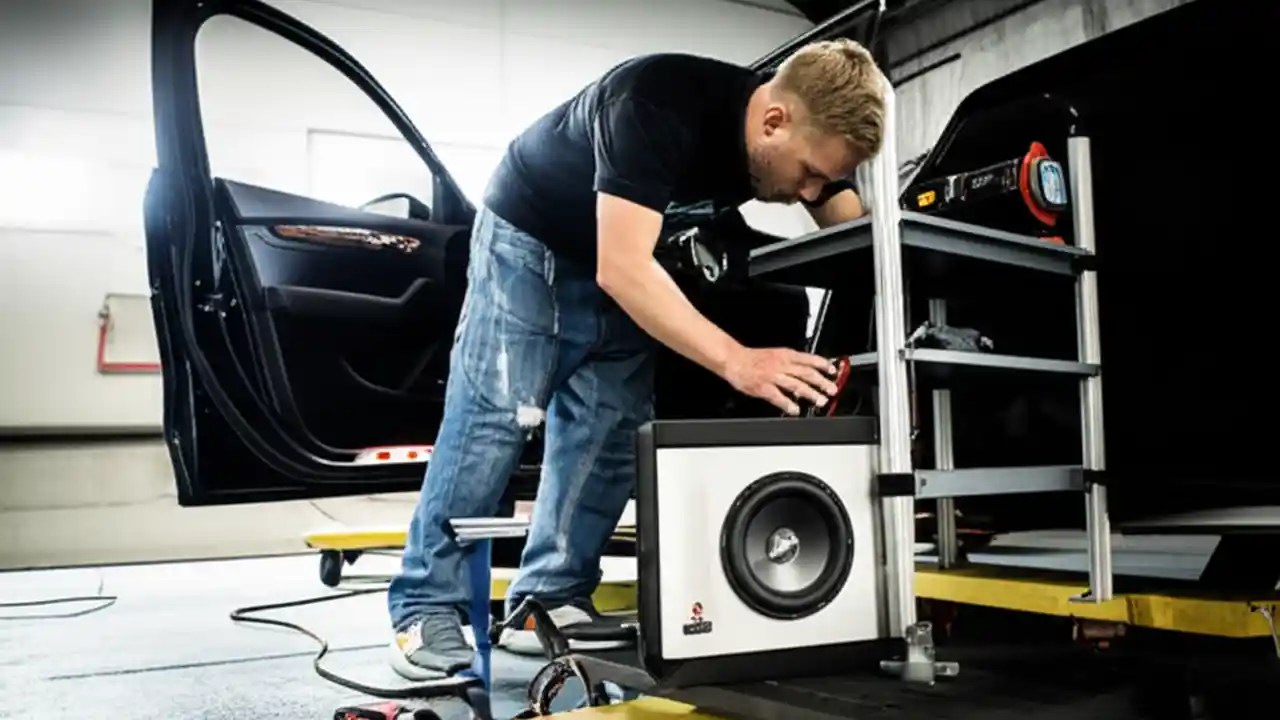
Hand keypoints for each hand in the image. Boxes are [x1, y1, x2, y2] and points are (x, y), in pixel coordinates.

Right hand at [722, 347, 839, 415]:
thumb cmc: (753, 358)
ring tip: (820, 401)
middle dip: (821, 382)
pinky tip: (795, 410)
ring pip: (796, 385)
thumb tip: (806, 370)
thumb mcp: (776, 353)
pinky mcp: (763, 388)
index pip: (808, 359)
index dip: (823, 365)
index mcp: (785, 355)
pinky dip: (788, 404)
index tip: (833, 371)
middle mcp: (781, 365)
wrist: (734, 360)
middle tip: (832, 390)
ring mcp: (773, 377)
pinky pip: (778, 397)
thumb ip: (791, 362)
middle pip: (806, 374)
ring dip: (810, 394)